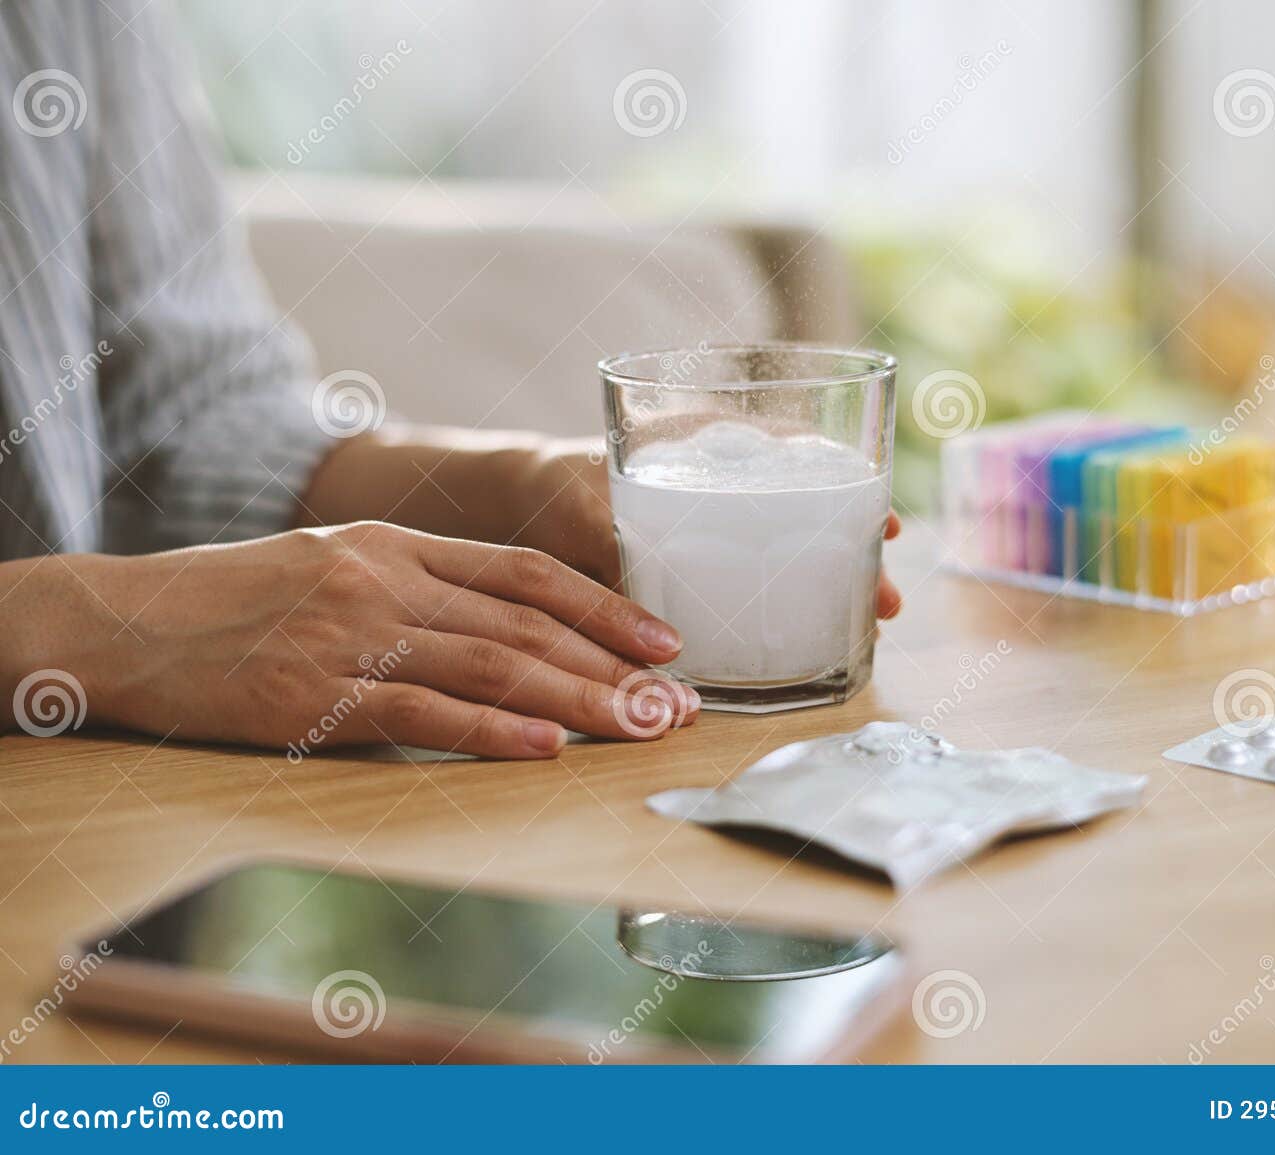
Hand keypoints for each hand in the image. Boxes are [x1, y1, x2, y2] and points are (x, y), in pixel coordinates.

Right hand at [1, 523, 699, 757]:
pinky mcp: (315, 694)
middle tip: (679, 705)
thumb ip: (418, 590)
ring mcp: (352, 634)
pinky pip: (422, 713)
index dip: (607, 608)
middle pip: (527, 624)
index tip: (666, 643)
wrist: (126, 621)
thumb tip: (507, 635)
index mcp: (398, 545)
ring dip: (579, 700)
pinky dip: (491, 732)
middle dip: (615, 667)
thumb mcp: (335, 566)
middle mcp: (387, 580)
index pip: (528, 573)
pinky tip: (546, 747)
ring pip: (492, 665)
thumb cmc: (237, 601)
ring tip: (641, 728)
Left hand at [503, 439, 903, 618]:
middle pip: (813, 509)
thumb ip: (610, 551)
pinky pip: (764, 584)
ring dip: (840, 582)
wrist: (531, 506)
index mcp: (704, 442)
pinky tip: (826, 633)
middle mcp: (728, 481)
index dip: (845, 485)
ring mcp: (725, 527)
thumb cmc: (559, 489)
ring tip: (875, 619)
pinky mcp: (710, 569)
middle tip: (888, 595)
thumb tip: (640, 605)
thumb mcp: (582, 511)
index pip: (792, 451)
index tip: (884, 520)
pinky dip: (798, 605)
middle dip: (859, 551)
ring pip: (800, 549)